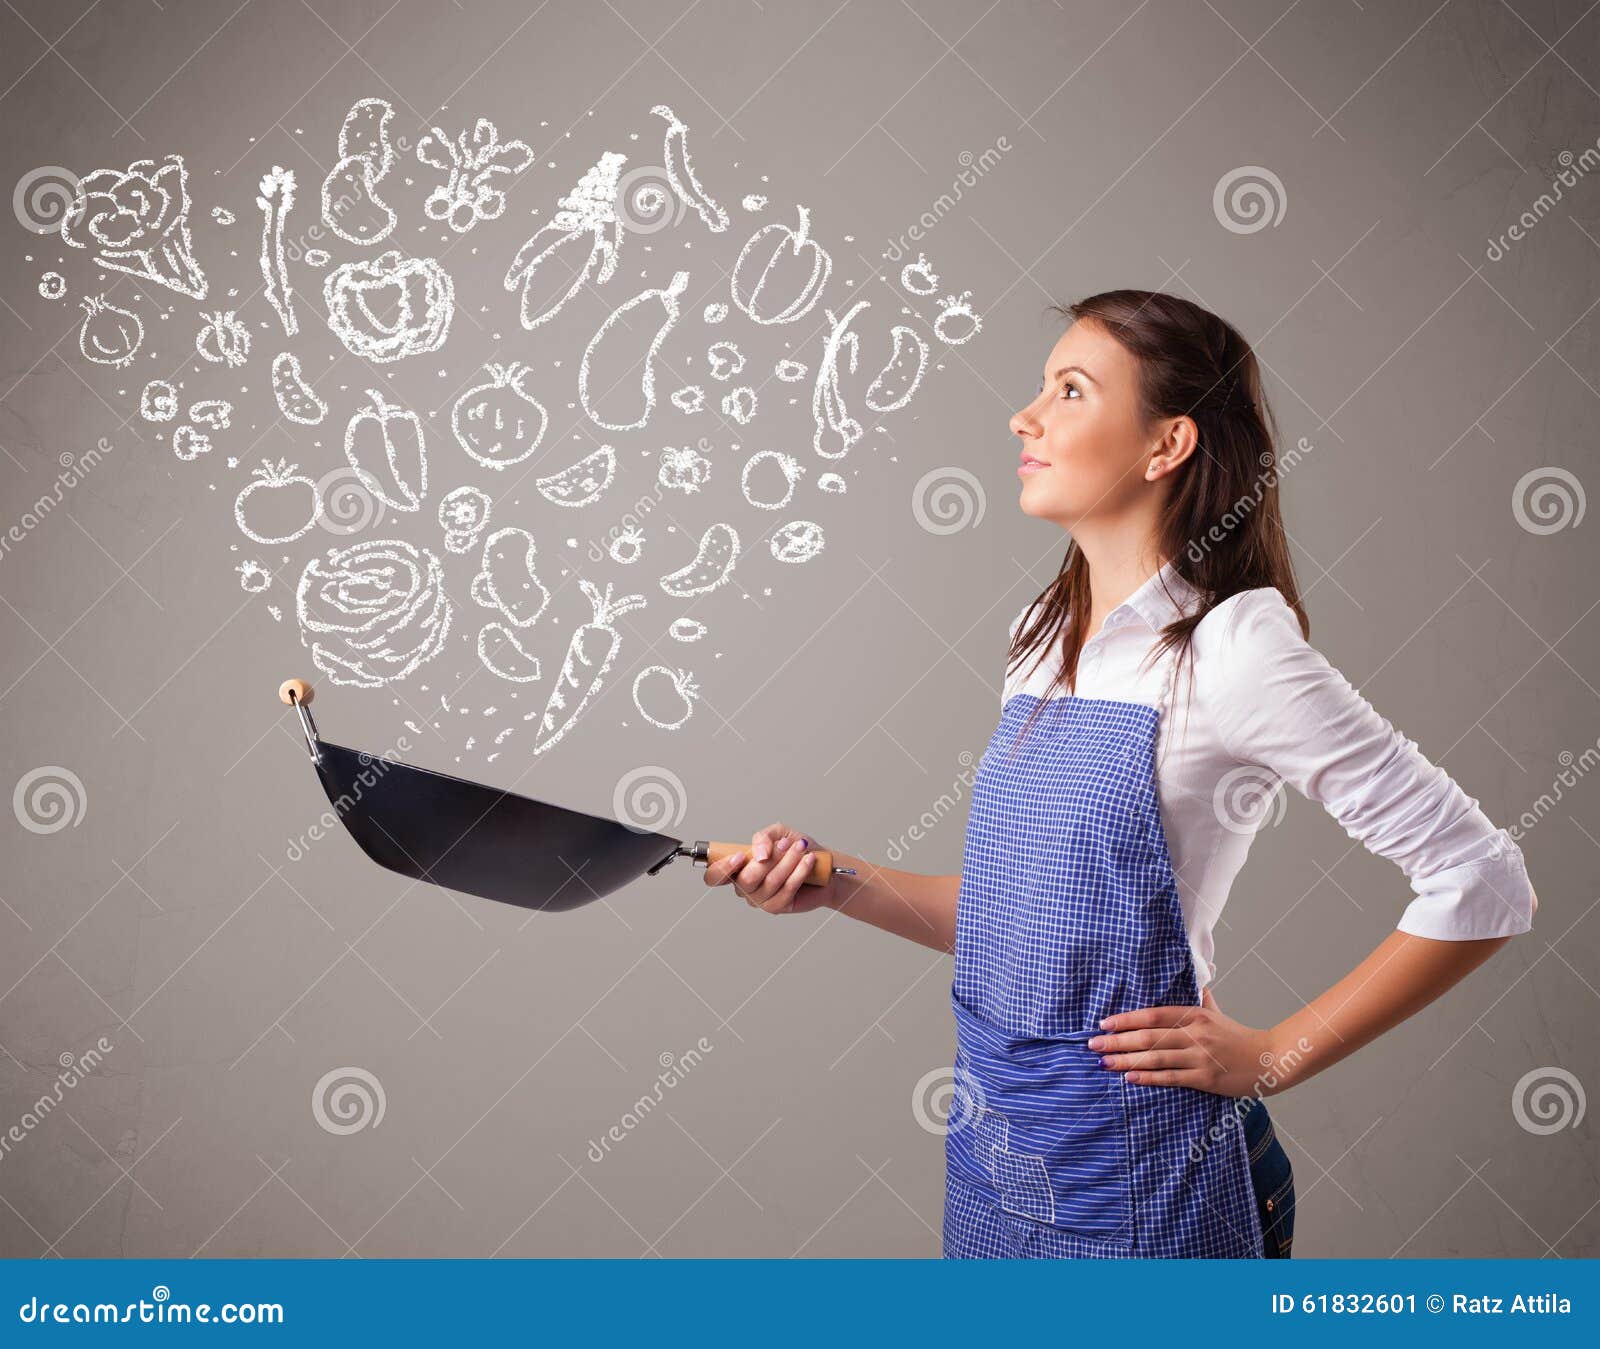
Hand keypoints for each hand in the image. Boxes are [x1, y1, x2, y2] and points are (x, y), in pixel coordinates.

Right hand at [701, 821, 837, 914]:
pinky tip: (807, 861)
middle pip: (746, 880)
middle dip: (769, 859)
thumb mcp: (777, 834)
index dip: (721, 869)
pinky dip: (798, 872)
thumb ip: (763, 838)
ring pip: (769, 883)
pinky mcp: (777, 907)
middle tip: (785, 844)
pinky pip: (785, 891)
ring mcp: (760, 899)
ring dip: (787, 862)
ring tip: (800, 848)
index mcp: (738, 868)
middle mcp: (745, 886)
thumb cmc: (796, 848)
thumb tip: (758, 854)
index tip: (740, 856)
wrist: (822, 864)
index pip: (714, 876)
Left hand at [1087, 988, 1288, 1096]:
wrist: (1269, 1059)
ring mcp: (1199, 1057)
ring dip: (1126, 1060)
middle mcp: (1195, 1034)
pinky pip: (1171, 1078)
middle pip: (1148, 1037)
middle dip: (1117, 1041)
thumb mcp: (1216, 1011)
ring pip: (1155, 1058)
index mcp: (1194, 1014)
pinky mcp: (1205, 1078)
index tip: (1104, 1023)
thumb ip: (1198, 996)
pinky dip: (1148, 1077)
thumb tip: (1192, 971)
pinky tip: (1130, 1077)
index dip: (1126, 1019)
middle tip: (1093, 1045)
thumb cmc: (1236, 1036)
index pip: (1153, 1015)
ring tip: (1104, 1062)